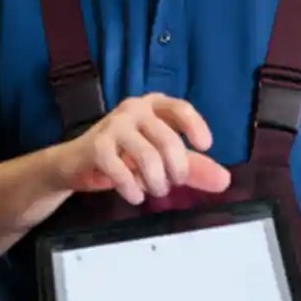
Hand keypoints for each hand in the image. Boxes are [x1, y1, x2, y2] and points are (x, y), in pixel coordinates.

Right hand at [53, 93, 231, 204]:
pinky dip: (132, 189)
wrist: (76, 163)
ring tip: (154, 191)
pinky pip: (121, 170)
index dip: (195, 126)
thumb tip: (224, 180)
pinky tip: (135, 195)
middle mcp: (134, 109)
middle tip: (174, 183)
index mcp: (153, 105)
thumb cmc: (123, 155)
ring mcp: (114, 125)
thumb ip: (193, 167)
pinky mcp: (97, 146)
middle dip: (176, 169)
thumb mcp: (161, 159)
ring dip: (155, 182)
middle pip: (168, 139)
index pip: (180, 108)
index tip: (205, 146)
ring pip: (147, 157)